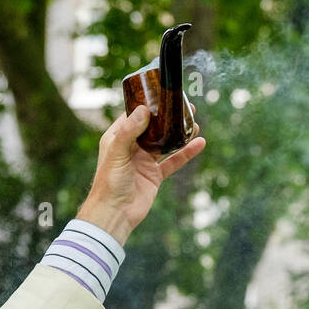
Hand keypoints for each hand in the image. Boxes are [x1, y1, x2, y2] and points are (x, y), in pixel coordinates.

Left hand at [76, 107, 204, 244]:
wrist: (114, 214)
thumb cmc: (109, 183)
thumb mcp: (117, 153)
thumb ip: (129, 131)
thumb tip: (144, 110)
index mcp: (117, 138)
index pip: (133, 116)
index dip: (148, 105)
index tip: (163, 95)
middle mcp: (131, 148)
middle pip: (153, 127)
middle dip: (168, 117)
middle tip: (184, 106)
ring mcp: (144, 161)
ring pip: (165, 143)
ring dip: (179, 133)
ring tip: (194, 122)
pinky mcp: (154, 176)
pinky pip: (173, 162)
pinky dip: (186, 153)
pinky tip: (199, 143)